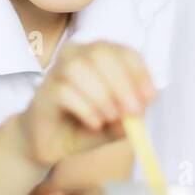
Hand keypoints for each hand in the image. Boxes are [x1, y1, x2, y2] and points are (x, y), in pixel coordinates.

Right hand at [18, 42, 155, 167]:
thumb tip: (140, 108)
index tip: (150, 97)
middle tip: (132, 111)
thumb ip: (130, 116)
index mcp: (99, 55)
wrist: (52, 143)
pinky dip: (85, 108)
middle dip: (122, 83)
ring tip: (109, 118)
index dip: (140, 72)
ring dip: (101, 96)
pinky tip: (94, 123)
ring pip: (79, 68)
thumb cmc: (86, 124)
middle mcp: (77, 54)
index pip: (124, 51)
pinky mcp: (44, 90)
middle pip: (101, 53)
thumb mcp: (117, 123)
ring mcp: (57, 70)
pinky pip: (64, 90)